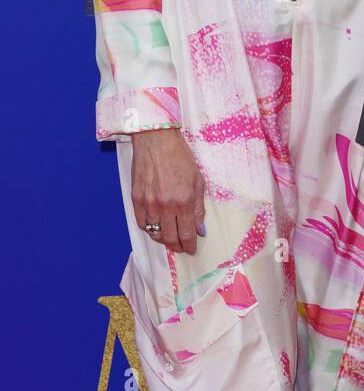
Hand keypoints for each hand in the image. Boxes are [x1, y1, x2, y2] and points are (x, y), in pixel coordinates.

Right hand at [130, 127, 205, 254]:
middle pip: (170, 238)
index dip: (190, 246)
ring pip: (155, 234)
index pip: (186, 234)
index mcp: (184, 200)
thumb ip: (198, 207)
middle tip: (181, 247)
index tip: (192, 249)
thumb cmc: (180, 157)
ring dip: (163, 239)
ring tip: (170, 237)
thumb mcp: (198, 180)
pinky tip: (156, 225)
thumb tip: (199, 229)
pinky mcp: (136, 199)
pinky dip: (150, 229)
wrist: (156, 140)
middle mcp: (165, 206)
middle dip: (177, 246)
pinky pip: (142, 224)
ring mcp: (148, 203)